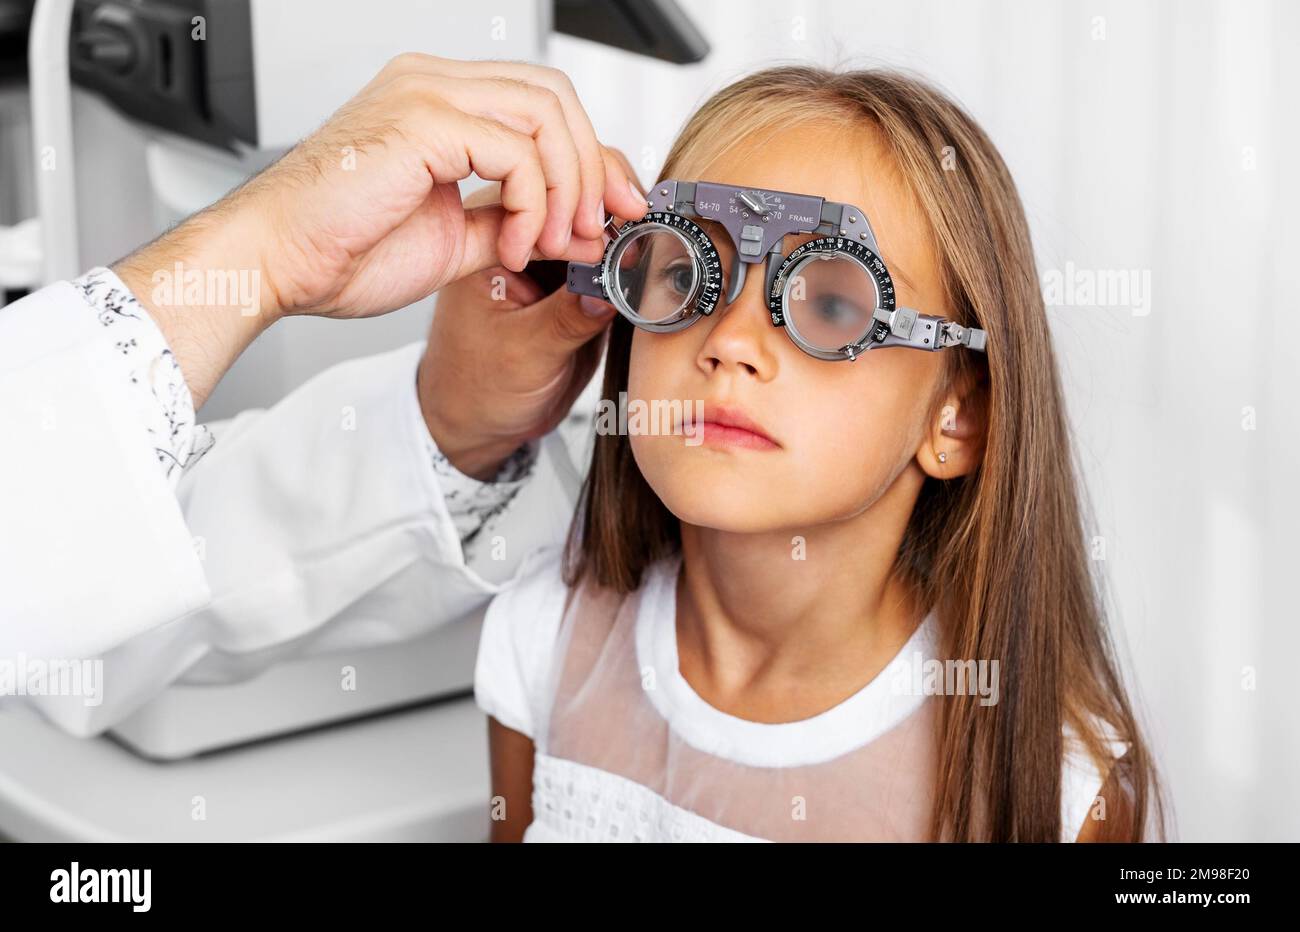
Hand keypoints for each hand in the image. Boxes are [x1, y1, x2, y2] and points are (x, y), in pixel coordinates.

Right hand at [113, 53, 646, 405]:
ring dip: (568, 187)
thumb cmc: (342, 251)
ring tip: (554, 244)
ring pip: (545, 114)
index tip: (617, 209)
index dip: (590, 156)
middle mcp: (434, 83)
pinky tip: (516, 247)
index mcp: (439, 104)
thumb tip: (574, 231)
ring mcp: (426, 93)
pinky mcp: (422, 121)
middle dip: (594, 166)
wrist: (276, 264)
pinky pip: (515, 152)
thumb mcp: (456, 239)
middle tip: (602, 226)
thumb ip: (513, 224)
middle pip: (555, 98)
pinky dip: (532, 203)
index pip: (542, 105)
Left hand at [419, 168, 638, 479]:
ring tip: (652, 249)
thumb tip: (614, 289)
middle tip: (644, 233)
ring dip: (632, 223)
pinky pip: (613, 248)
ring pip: (601, 210)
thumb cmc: (475, 387)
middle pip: (578, 184)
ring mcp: (552, 251)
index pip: (545, 185)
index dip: (588, 197)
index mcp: (491, 231)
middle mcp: (522, 230)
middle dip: (616, 200)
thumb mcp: (524, 354)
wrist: (476, 420)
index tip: (623, 226)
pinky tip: (648, 267)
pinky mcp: (577, 275)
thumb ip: (569, 318)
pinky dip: (635, 251)